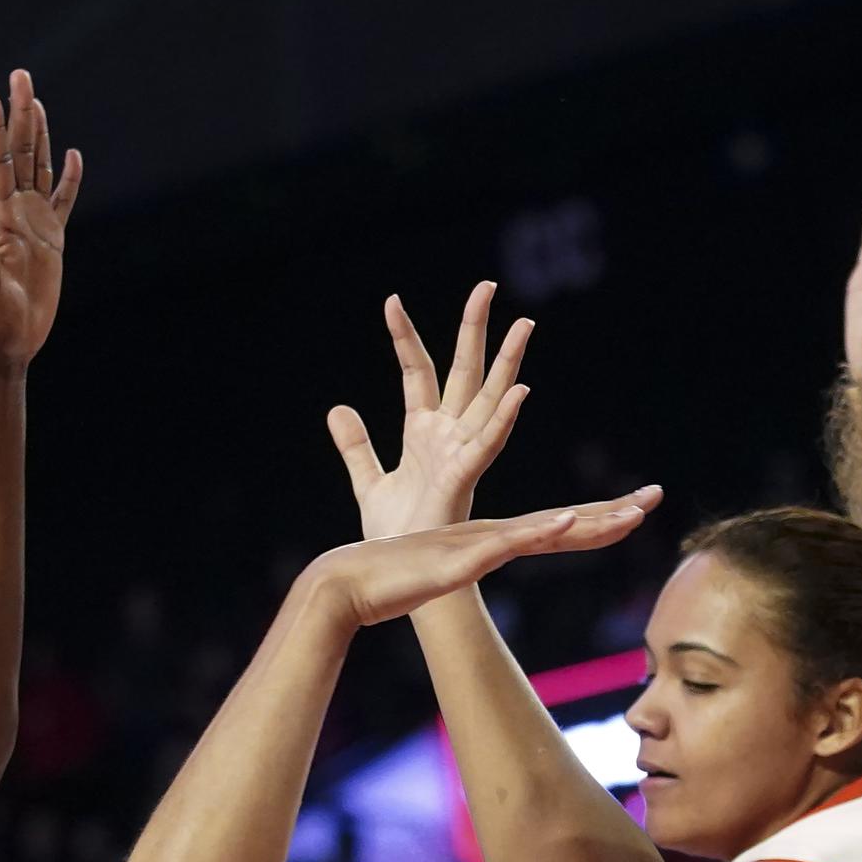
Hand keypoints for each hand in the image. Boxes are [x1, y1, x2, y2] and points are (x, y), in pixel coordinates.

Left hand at [0, 70, 82, 369]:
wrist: (7, 341)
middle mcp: (14, 213)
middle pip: (20, 154)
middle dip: (19, 115)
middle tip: (19, 76)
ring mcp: (34, 226)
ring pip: (38, 170)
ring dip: (39, 137)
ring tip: (37, 103)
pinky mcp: (51, 243)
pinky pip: (61, 203)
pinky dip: (68, 180)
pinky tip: (71, 156)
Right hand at [304, 490, 658, 629]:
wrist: (345, 583)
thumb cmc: (383, 584)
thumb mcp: (432, 584)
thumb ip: (450, 581)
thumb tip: (461, 591)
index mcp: (488, 540)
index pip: (553, 528)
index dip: (594, 519)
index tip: (633, 511)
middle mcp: (491, 535)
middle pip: (563, 522)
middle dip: (613, 512)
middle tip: (657, 497)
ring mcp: (478, 544)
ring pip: (545, 528)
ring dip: (590, 520)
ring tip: (632, 512)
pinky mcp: (461, 558)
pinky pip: (506, 543)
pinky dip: (537, 532)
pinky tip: (566, 522)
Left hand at [329, 284, 536, 540]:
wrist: (396, 575)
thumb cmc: (395, 535)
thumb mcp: (368, 480)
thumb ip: (356, 445)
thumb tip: (337, 409)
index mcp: (424, 432)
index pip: (416, 370)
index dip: (404, 336)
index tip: (391, 300)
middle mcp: (448, 436)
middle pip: (466, 370)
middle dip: (475, 328)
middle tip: (487, 286)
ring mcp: (460, 454)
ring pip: (489, 398)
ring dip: (508, 363)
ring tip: (524, 324)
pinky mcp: (463, 479)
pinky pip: (487, 444)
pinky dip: (504, 420)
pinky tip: (522, 391)